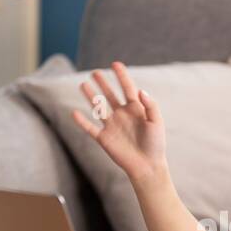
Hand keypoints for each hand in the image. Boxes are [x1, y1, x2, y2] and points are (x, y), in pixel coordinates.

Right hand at [72, 61, 166, 183]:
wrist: (148, 166)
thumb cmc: (155, 144)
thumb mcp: (156, 122)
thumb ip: (150, 105)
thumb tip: (140, 90)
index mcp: (136, 109)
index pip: (127, 88)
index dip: (121, 76)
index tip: (115, 64)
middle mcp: (122, 115)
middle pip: (110, 95)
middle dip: (103, 83)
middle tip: (95, 72)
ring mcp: (112, 126)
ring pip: (98, 108)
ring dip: (91, 96)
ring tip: (83, 84)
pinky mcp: (104, 138)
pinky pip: (90, 128)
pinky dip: (82, 122)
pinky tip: (74, 113)